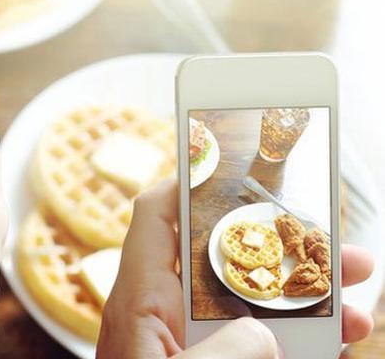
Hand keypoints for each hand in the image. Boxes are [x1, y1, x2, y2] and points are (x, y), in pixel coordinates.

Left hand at [97, 179, 374, 357]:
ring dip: (305, 292)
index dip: (194, 178)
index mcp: (141, 302)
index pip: (157, 215)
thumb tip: (263, 333)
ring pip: (251, 300)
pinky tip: (343, 334)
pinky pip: (258, 342)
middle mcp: (164, 316)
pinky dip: (300, 338)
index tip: (244, 158)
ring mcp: (190, 347)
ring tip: (357, 285)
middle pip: (221, 255)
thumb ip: (226, 352)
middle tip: (335, 235)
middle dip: (281, 241)